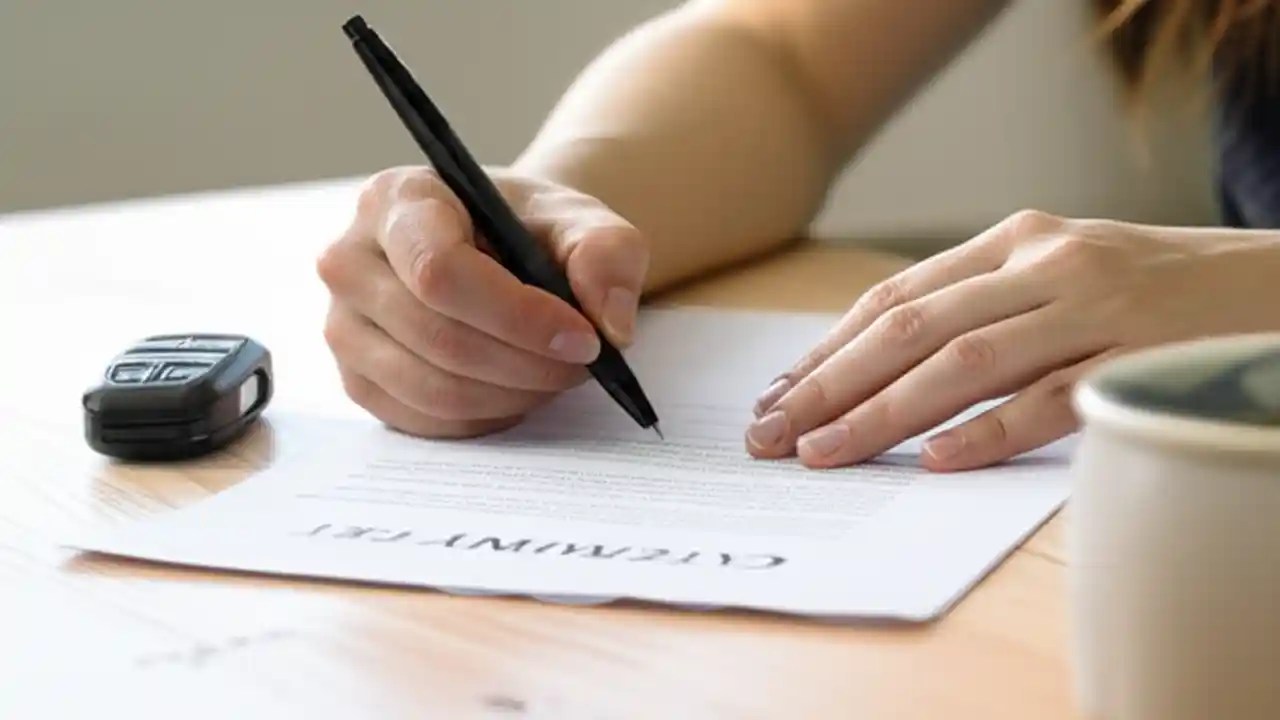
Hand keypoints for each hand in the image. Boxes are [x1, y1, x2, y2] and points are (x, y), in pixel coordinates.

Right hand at [318, 166, 647, 437]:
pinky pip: (424, 420)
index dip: (517, 315)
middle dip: (525, 363)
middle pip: (437, 336)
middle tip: (583, 364)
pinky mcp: (358, 379)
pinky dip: (485, 416)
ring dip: (511, 395)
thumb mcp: (582, 222)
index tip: (583, 338)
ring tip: (556, 375)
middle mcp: (350, 261)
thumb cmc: (531, 230)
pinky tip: (519, 391)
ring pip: (431, 388)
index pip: (439, 269)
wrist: (501, 251)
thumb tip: (610, 327)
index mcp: (396, 200)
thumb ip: (606, 256)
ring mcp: (343, 326)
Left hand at [745, 210, 1279, 470]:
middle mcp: (1046, 265)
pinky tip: (935, 460)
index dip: (827, 350)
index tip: (776, 396)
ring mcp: (1095, 310)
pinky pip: (1051, 400)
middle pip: (912, 329)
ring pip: (965, 362)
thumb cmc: (1153, 288)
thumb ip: (979, 304)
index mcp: (1016, 241)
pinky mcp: (1139, 359)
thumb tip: (874, 366)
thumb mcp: (1058, 272)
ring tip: (826, 454)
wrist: (1275, 283)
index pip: (896, 299)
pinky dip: (989, 431)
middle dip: (830, 385)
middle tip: (773, 436)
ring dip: (884, 412)